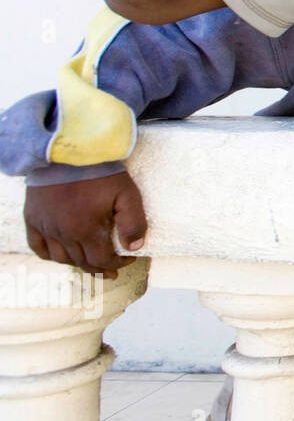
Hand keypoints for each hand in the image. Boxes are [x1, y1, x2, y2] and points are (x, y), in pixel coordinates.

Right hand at [24, 172, 147, 278]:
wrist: (68, 150)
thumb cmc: (100, 170)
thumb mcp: (127, 193)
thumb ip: (134, 222)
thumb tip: (135, 248)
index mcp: (85, 229)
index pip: (101, 259)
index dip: (117, 263)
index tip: (128, 258)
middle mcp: (62, 233)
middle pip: (82, 261)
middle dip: (100, 267)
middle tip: (112, 270)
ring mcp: (45, 226)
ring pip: (60, 258)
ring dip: (77, 263)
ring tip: (90, 263)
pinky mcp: (32, 218)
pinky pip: (37, 247)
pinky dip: (50, 255)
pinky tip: (61, 255)